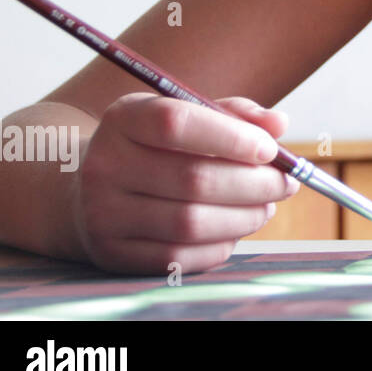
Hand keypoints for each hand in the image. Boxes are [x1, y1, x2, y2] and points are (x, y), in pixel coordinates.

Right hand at [68, 93, 299, 274]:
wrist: (86, 190)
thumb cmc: (156, 147)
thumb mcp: (185, 114)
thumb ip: (234, 113)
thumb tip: (280, 124)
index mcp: (124, 118)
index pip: (176, 123)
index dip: (231, 137)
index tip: (270, 149)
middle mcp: (105, 165)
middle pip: (193, 179)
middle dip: (255, 184)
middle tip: (285, 183)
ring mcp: (103, 214)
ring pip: (191, 223)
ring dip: (244, 217)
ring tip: (266, 205)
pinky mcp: (113, 253)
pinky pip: (181, 257)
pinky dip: (222, 244)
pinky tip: (236, 227)